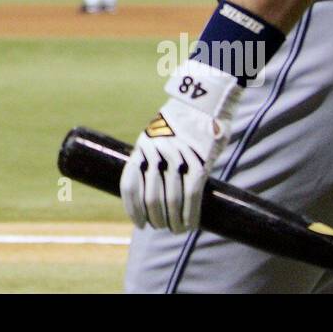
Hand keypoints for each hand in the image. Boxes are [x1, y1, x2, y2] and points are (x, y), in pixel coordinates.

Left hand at [119, 59, 242, 232]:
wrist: (202, 100)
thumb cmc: (179, 122)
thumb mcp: (156, 135)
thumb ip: (151, 157)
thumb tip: (148, 189)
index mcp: (142, 147)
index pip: (130, 186)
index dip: (132, 209)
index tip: (139, 223)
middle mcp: (157, 153)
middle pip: (151, 197)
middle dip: (155, 218)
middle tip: (161, 227)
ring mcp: (179, 157)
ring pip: (172, 199)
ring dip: (173, 221)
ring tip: (176, 230)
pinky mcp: (200, 161)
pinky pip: (192, 195)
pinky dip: (190, 215)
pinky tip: (190, 225)